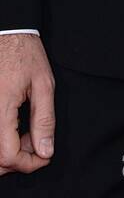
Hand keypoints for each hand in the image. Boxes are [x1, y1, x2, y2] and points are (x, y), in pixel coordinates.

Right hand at [0, 34, 54, 174]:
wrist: (6, 33)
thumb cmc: (25, 54)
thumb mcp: (44, 84)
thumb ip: (44, 120)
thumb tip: (45, 151)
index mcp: (1, 108)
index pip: (7, 156)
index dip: (28, 164)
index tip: (44, 155)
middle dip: (16, 162)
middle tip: (36, 144)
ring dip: (5, 154)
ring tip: (25, 136)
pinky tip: (12, 129)